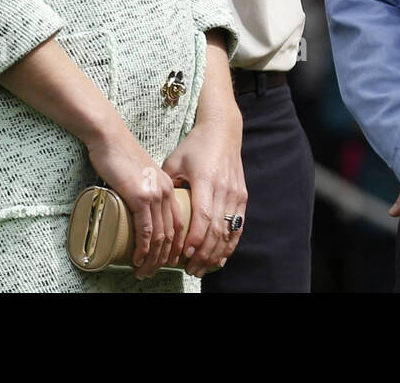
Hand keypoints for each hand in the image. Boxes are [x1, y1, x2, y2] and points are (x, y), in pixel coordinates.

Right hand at [87, 127, 183, 279]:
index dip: (175, 246)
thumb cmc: (120, 156)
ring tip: (143, 272)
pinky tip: (138, 259)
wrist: (110, 139)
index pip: (179, 224)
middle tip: (152, 272)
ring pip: (160, 236)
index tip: (167, 262)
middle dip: (164, 259)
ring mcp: (155, 194)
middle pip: (172, 234)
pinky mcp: (140, 196)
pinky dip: (143, 248)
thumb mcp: (142, 175)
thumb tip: (139, 211)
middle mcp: (166, 192)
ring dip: (153, 259)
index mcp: (169, 188)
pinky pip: (146, 230)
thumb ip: (146, 191)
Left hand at [162, 112, 246, 277]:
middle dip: (203, 254)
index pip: (203, 215)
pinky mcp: (242, 196)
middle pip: (216, 229)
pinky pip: (238, 226)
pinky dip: (229, 245)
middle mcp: (223, 188)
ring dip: (215, 253)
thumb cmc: (195, 145)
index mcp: (205, 179)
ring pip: (228, 231)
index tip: (183, 254)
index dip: (195, 238)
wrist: (223, 130)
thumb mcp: (175, 161)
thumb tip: (156, 210)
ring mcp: (235, 193)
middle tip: (189, 269)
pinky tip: (220, 258)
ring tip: (201, 268)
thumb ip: (167, 185)